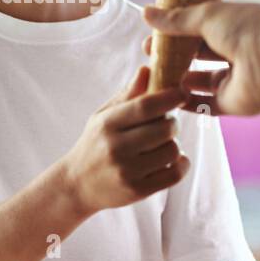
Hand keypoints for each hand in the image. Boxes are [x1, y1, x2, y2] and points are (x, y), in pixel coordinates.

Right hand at [61, 65, 188, 214]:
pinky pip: (173, 175)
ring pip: (172, 151)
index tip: (182, 92)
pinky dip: (181, 165)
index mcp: (108, 124)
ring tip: (162, 144)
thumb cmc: (95, 143)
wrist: (77, 184)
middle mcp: (116, 147)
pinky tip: (175, 160)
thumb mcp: (104, 116)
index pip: (146, 106)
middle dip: (173, 122)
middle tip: (167, 123)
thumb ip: (128, 95)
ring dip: (174, 144)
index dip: (169, 96)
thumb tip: (147, 69)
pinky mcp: (137, 191)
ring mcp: (127, 171)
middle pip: (165, 128)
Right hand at [142, 0, 259, 115]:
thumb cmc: (246, 28)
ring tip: (155, 79)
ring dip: (179, 81)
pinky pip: (207, 105)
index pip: (198, 30)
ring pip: (201, 82)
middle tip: (150, 58)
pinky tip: (168, 100)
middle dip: (174, 57)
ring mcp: (234, 79)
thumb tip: (146, 13)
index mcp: (231, 27)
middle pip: (198, 56)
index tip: (151, 38)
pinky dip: (189, 103)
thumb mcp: (205, 16)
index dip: (175, 33)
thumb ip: (176, 20)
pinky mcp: (234, 103)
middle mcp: (233, 52)